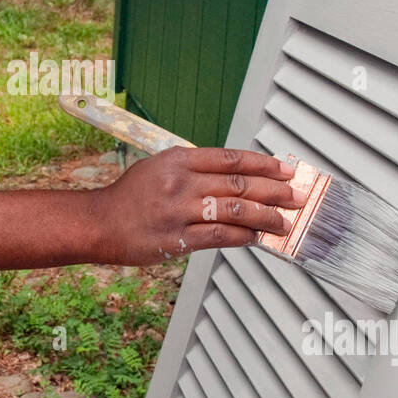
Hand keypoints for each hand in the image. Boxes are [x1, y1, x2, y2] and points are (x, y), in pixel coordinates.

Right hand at [93, 147, 303, 265]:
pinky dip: (242, 235)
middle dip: (275, 191)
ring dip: (266, 216)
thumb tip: (235, 177)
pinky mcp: (176, 238)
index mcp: (179, 160)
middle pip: (240, 184)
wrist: (100, 222)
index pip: (231, 159)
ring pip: (235, 210)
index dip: (264, 165)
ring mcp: (179, 211)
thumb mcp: (159, 167)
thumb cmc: (130, 196)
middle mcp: (181, 182)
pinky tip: (256, 237)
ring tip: (284, 222)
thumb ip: (194, 169)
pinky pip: (219, 235)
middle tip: (298, 197)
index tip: (286, 170)